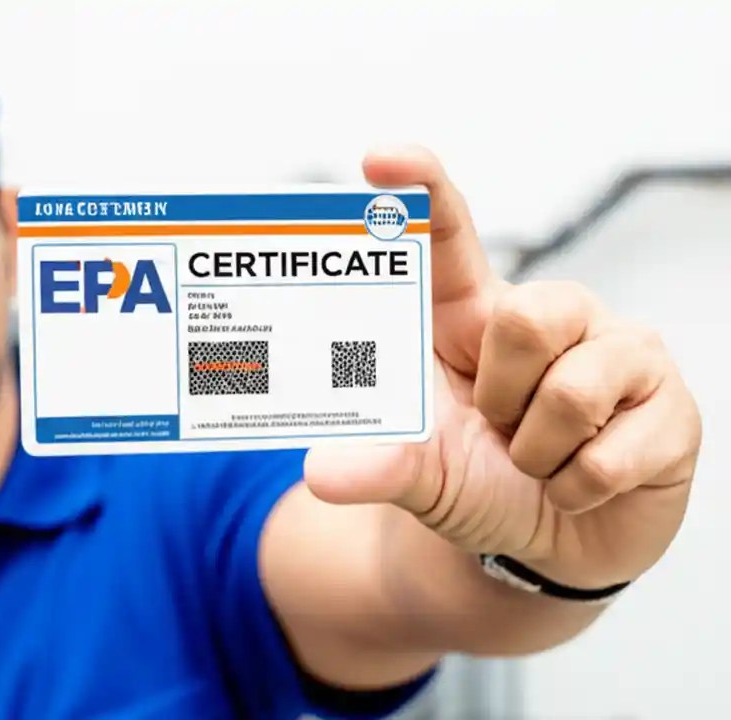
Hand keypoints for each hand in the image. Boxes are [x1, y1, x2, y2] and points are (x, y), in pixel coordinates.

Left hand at [303, 146, 702, 588]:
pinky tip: (576, 484)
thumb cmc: (482, 479)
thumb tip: (321, 473)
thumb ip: (377, 464)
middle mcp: (552, 314)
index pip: (449, 237)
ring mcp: (620, 352)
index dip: (421, 189)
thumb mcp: (420, 475)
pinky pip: (609, 455)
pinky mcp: (671, 404)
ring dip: (538, 452)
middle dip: (504, 395)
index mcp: (473, 312)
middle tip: (498, 426)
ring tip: (536, 458)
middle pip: (526, 315)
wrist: (555, 543)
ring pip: (573, 390)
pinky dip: (576, 489)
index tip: (381, 157)